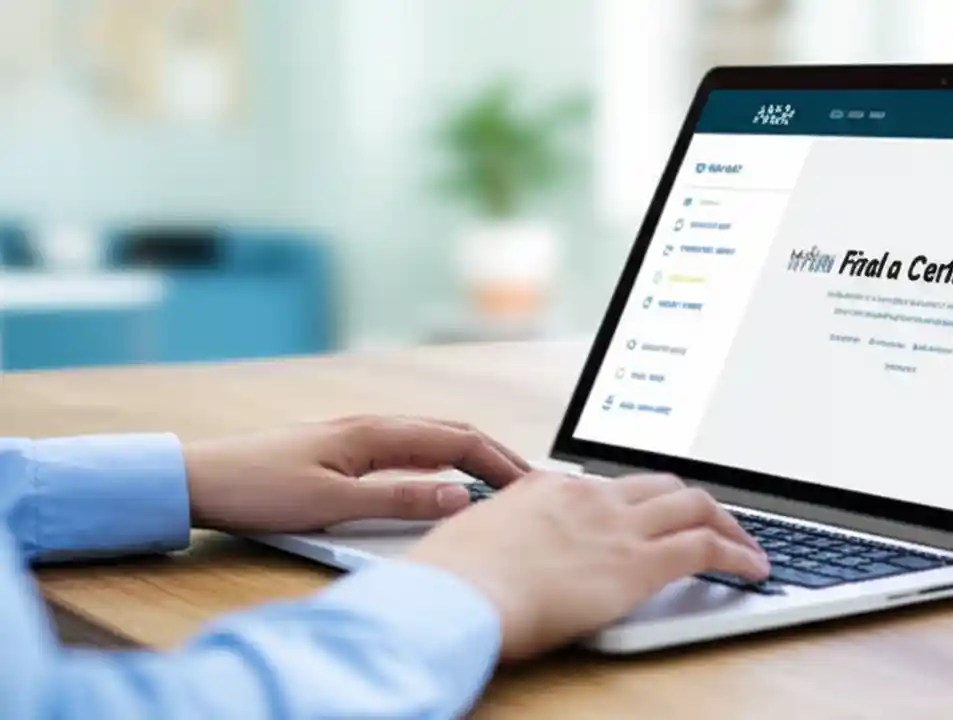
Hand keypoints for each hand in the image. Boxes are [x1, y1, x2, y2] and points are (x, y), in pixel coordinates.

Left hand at [183, 415, 529, 531]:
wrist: (198, 478)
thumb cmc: (258, 488)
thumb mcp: (333, 504)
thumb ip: (399, 500)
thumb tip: (458, 496)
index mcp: (375, 432)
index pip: (457, 440)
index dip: (498, 461)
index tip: (528, 485)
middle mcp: (371, 426)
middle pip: (450, 432)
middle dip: (493, 454)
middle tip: (526, 482)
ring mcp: (357, 435)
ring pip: (430, 439)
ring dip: (467, 456)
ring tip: (494, 481)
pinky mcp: (343, 450)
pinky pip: (407, 450)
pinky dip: (439, 462)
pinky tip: (439, 480)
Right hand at [408, 471, 769, 659]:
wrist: (456, 595)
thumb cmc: (450, 582)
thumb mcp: (470, 544)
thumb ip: (497, 540)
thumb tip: (494, 555)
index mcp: (546, 488)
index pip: (608, 486)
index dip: (638, 502)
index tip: (648, 517)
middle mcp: (589, 496)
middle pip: (662, 484)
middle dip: (693, 502)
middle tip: (712, 522)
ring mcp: (617, 525)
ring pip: (695, 505)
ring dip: (727, 524)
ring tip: (744, 546)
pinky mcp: (639, 563)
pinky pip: (706, 547)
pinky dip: (737, 555)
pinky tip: (753, 570)